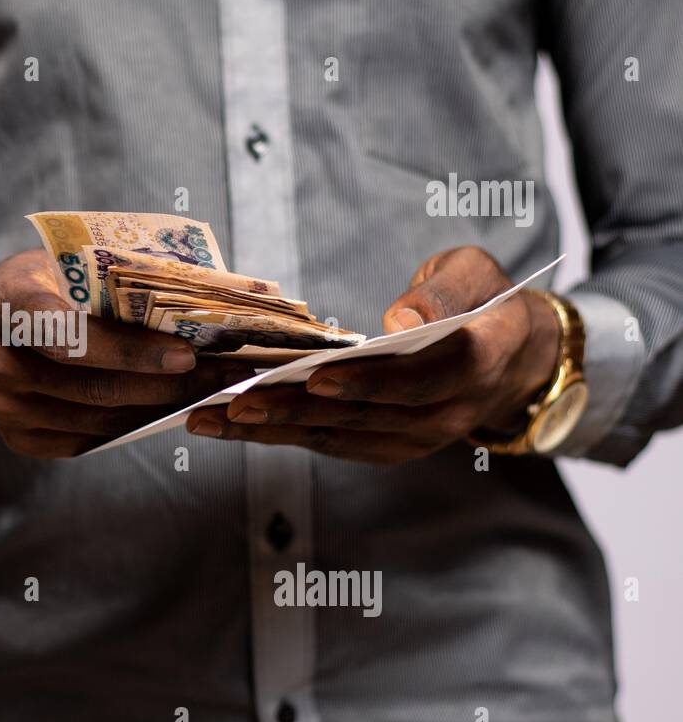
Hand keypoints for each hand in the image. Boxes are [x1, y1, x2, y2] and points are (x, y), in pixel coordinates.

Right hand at [0, 250, 256, 457]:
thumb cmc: (38, 285)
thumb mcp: (63, 261)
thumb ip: (114, 277)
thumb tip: (201, 296)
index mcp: (8, 301)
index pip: (69, 332)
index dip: (130, 350)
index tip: (186, 354)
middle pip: (89, 385)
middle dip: (163, 384)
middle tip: (217, 377)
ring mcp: (1, 406)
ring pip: (94, 419)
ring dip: (155, 410)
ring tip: (202, 394)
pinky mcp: (15, 438)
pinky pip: (84, 441)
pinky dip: (130, 427)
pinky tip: (163, 411)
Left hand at [184, 246, 561, 463]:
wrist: (512, 359)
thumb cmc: (484, 302)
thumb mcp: (476, 274)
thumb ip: (444, 292)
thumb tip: (400, 321)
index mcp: (474, 366)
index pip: (419, 381)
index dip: (369, 382)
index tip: (318, 378)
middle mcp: (445, 415)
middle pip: (363, 417)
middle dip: (293, 410)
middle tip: (235, 402)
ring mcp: (414, 439)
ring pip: (334, 436)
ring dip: (269, 430)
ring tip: (208, 417)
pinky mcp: (385, 448)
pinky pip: (327, 442)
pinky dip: (277, 434)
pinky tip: (229, 423)